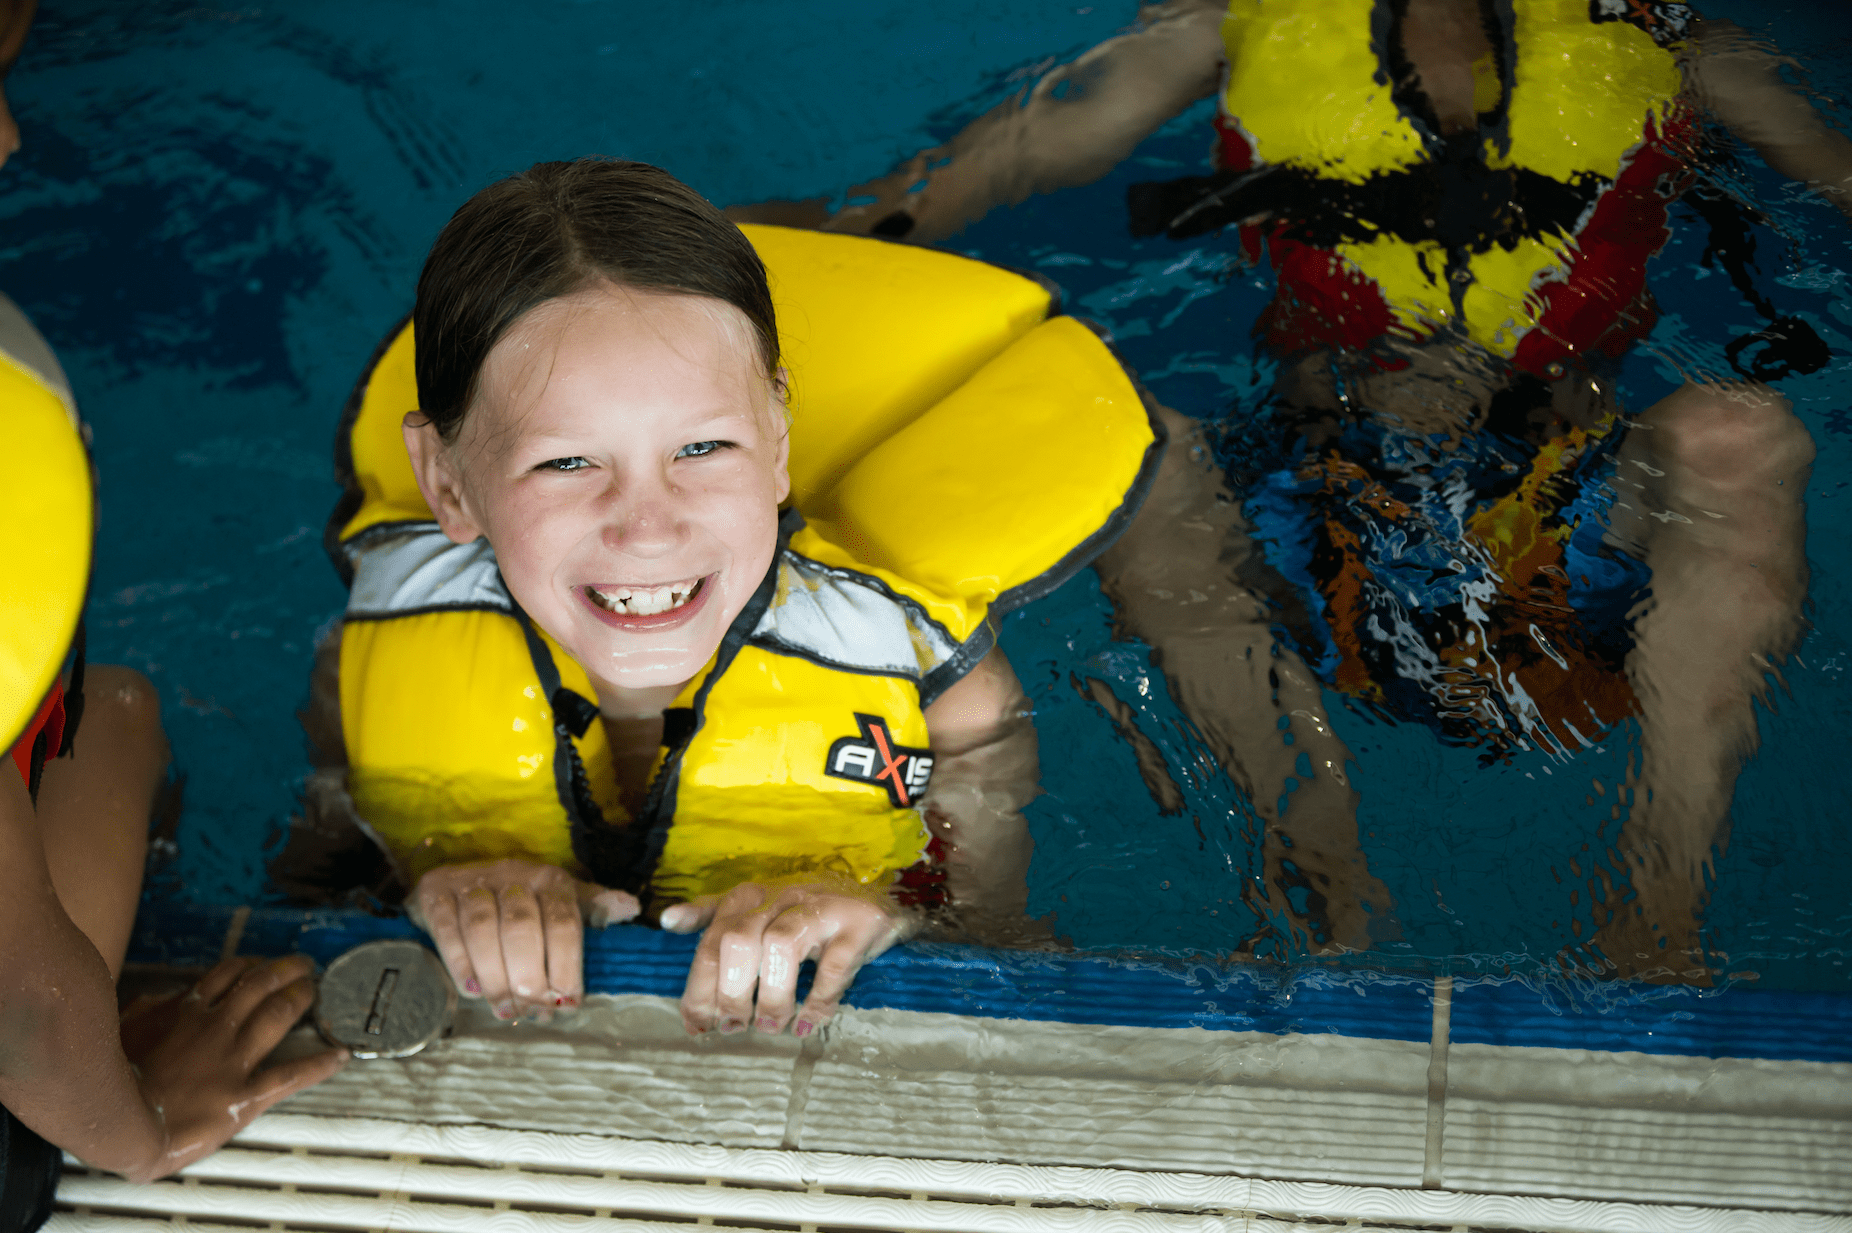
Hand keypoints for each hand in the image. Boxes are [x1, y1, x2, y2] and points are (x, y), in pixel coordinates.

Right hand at [118, 956, 348, 1181]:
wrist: (118, 1125)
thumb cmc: (111, 1080)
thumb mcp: (121, 1032)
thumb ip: (146, 1010)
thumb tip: (160, 997)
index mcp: (186, 1013)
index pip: (227, 974)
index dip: (251, 964)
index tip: (263, 962)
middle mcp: (216, 1029)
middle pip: (260, 985)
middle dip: (286, 970)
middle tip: (304, 965)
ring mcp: (233, 1061)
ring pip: (277, 1016)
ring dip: (300, 998)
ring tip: (315, 989)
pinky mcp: (244, 1096)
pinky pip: (291, 1075)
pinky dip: (320, 1064)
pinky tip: (341, 1055)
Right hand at [410, 859, 638, 1021]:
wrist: (457, 881)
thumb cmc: (519, 901)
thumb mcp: (559, 900)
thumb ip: (593, 907)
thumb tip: (631, 908)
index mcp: (549, 879)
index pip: (563, 921)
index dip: (566, 965)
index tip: (568, 1003)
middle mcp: (512, 874)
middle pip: (522, 926)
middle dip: (529, 974)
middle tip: (533, 1011)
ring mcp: (472, 882)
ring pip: (482, 928)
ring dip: (495, 975)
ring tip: (505, 1009)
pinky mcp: (436, 893)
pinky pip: (447, 928)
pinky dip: (459, 961)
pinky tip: (472, 990)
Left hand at [664, 878, 910, 1038]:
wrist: (872, 896)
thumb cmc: (804, 908)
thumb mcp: (756, 905)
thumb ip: (710, 913)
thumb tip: (666, 921)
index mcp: (749, 898)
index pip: (710, 943)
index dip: (699, 990)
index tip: (698, 1028)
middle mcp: (779, 898)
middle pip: (737, 941)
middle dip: (730, 993)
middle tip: (735, 1028)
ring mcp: (819, 910)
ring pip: (780, 945)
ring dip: (771, 994)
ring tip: (771, 1027)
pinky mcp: (856, 926)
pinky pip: (833, 965)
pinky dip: (818, 1001)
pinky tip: (807, 1024)